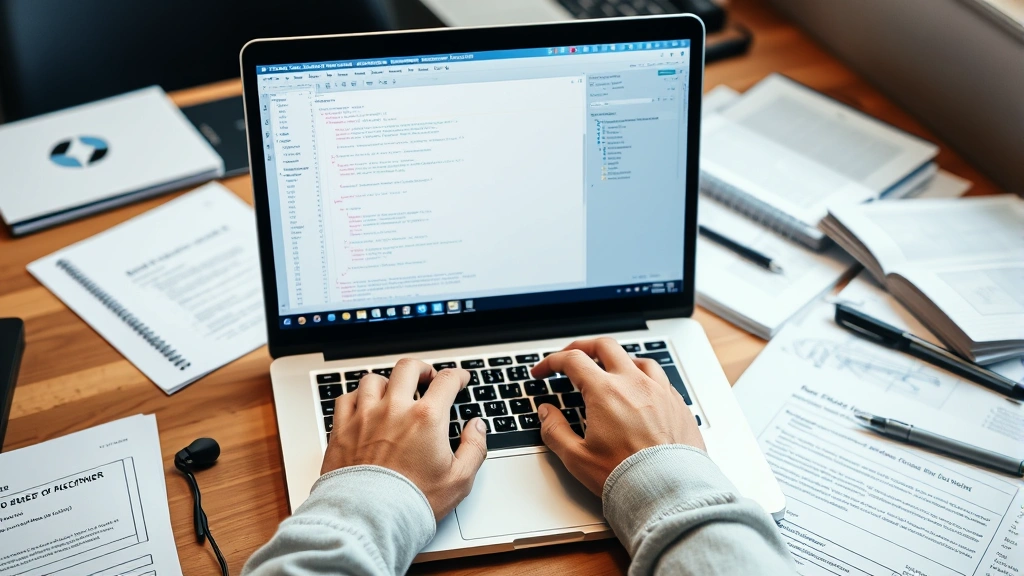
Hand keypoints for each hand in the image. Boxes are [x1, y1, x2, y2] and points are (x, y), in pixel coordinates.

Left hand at [321, 360, 488, 520]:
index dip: (457, 375)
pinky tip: (363, 404)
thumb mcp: (459, 480)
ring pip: (374, 379)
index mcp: (426, 418)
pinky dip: (356, 397)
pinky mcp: (342, 429)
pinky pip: (346, 398)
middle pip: (408, 368)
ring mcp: (365, 417)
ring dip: (388, 381)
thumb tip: (477, 427)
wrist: (369, 519)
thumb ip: (474, 448)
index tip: (459, 379)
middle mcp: (394, 409)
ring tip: (394, 390)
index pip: (446, 381)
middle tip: (428, 377)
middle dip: (422, 368)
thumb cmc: (411, 503)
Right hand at [531, 337, 704, 495]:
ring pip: (636, 358)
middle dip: (582, 347)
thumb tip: (546, 412)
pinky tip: (640, 390)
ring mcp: (660, 390)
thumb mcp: (577, 458)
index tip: (542, 372)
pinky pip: (659, 377)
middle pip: (605, 346)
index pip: (573, 360)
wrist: (669, 491)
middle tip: (570, 357)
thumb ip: (555, 430)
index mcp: (606, 392)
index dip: (551, 362)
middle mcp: (634, 383)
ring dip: (616, 359)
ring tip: (607, 370)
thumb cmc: (627, 477)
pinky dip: (643, 376)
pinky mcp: (677, 403)